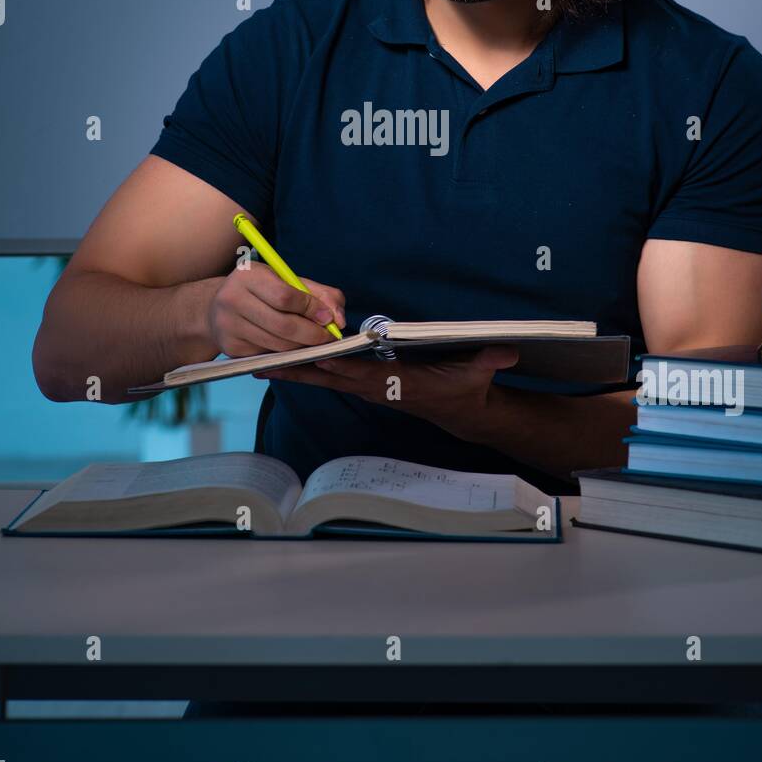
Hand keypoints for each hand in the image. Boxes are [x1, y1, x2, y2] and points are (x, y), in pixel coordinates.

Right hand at [207, 264, 345, 356]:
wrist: (218, 307)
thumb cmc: (262, 291)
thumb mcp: (288, 281)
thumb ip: (320, 294)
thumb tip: (339, 319)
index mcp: (248, 275)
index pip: (286, 296)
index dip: (312, 309)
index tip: (329, 318)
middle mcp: (232, 299)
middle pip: (284, 326)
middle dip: (313, 335)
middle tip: (328, 337)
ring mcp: (228, 326)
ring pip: (278, 345)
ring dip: (302, 347)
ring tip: (313, 341)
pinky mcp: (231, 347)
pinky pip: (269, 356)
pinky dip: (286, 354)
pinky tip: (291, 345)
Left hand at [253, 345, 518, 445]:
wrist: (461, 410)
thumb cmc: (465, 387)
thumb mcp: (479, 373)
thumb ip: (489, 360)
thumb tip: (505, 352)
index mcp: (398, 384)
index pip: (365, 373)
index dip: (341, 366)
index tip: (316, 358)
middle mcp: (376, 387)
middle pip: (331, 378)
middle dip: (299, 370)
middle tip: (263, 363)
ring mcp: (368, 387)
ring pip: (324, 378)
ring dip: (292, 371)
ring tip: (256, 363)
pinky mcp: (364, 384)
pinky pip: (328, 376)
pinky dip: (303, 370)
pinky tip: (280, 364)